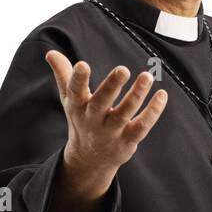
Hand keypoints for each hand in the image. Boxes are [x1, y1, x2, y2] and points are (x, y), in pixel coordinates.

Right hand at [44, 49, 167, 196]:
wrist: (90, 159)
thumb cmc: (81, 120)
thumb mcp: (70, 99)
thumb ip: (63, 75)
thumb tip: (50, 53)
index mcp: (78, 107)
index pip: (75, 92)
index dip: (78, 79)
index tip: (82, 65)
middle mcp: (93, 119)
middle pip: (101, 102)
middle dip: (112, 86)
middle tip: (123, 69)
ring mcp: (111, 131)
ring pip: (125, 113)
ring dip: (136, 95)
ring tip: (147, 76)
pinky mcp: (128, 140)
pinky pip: (142, 126)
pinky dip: (153, 111)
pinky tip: (161, 94)